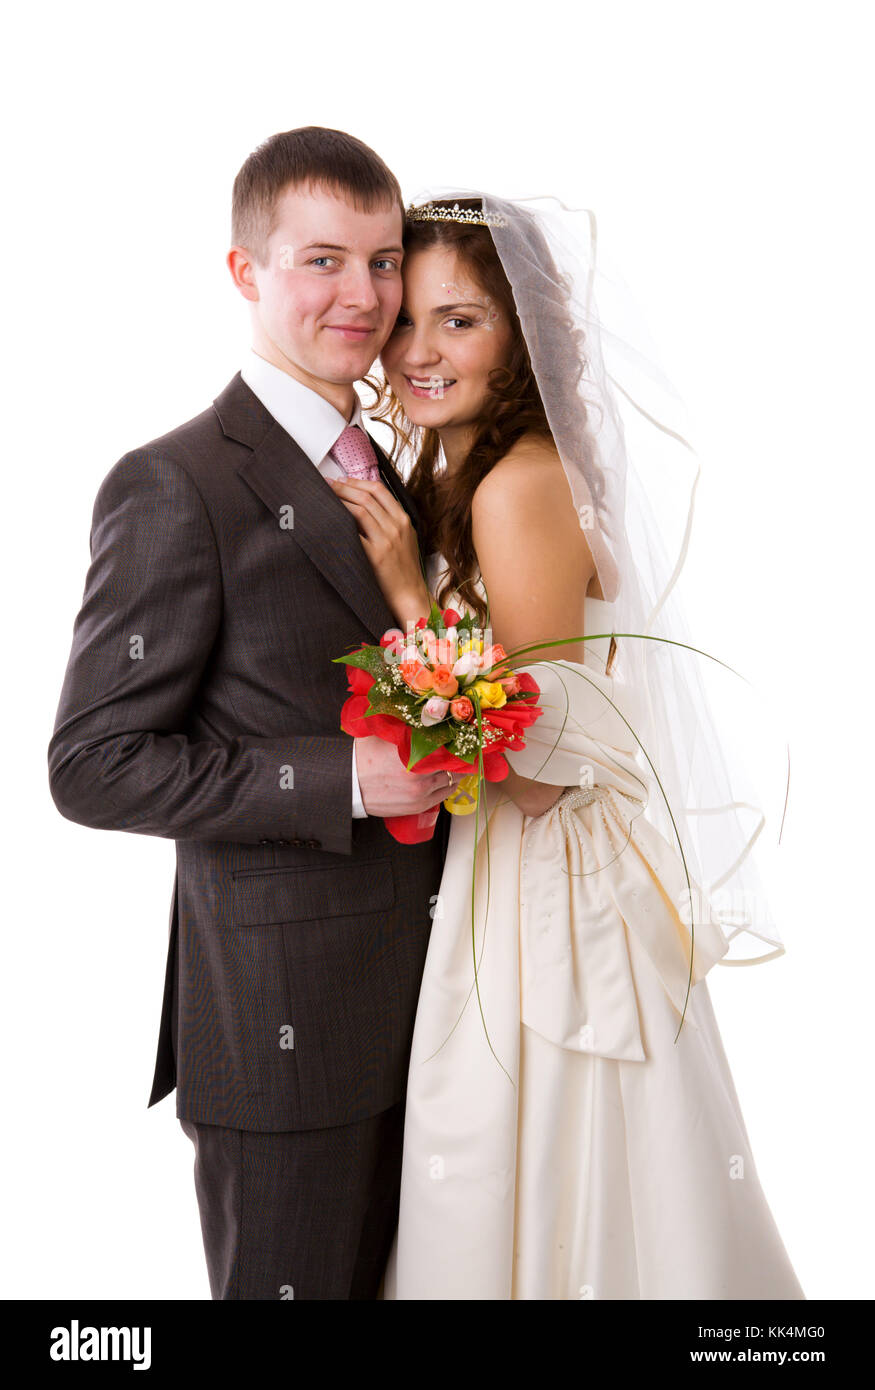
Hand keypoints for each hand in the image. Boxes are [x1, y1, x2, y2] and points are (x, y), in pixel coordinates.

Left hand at [328, 476, 430, 627]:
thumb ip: (390, 520)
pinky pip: (354, 532)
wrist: (409, 595)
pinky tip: (329, 520)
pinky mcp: (375, 556)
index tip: (343, 480)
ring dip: (340, 500)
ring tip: (326, 497)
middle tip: (328, 484)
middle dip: (343, 487)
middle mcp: (396, 527)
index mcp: (403, 520)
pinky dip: (339, 522)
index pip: (379, 490)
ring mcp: (386, 541)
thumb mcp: (405, 539)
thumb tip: (365, 504)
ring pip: (360, 509)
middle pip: (366, 496)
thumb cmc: (404, 569)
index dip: (357, 482)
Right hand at [355, 736, 458, 817]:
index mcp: (412, 754)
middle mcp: (419, 774)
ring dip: (458, 771)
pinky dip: (450, 785)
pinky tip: (450, 778)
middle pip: (454, 763)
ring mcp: (420, 792)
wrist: (349, 785)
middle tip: (464, 748)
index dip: (458, 739)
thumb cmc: (363, 759)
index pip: (448, 745)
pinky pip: (445, 794)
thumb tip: (428, 716)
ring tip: (460, 763)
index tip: (464, 735)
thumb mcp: (385, 734)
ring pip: (453, 780)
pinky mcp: (418, 805)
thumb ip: (408, 727)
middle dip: (460, 755)